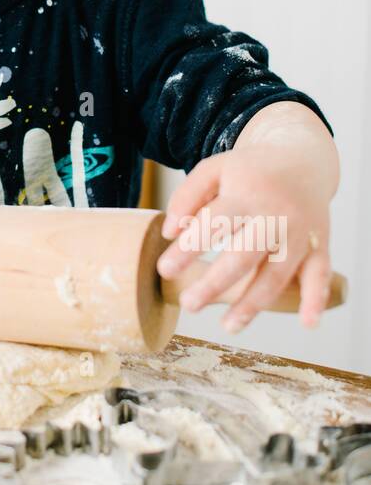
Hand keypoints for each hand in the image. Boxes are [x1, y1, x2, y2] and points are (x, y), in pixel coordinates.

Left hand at [155, 149, 331, 333]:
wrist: (304, 158)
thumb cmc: (250, 171)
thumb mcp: (215, 169)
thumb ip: (187, 196)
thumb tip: (170, 232)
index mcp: (246, 192)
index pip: (213, 224)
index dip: (188, 249)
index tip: (164, 270)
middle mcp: (276, 213)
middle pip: (244, 255)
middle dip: (215, 283)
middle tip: (189, 303)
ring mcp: (300, 231)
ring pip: (277, 273)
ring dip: (254, 303)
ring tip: (228, 325)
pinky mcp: (319, 244)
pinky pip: (320, 274)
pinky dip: (316, 299)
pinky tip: (308, 323)